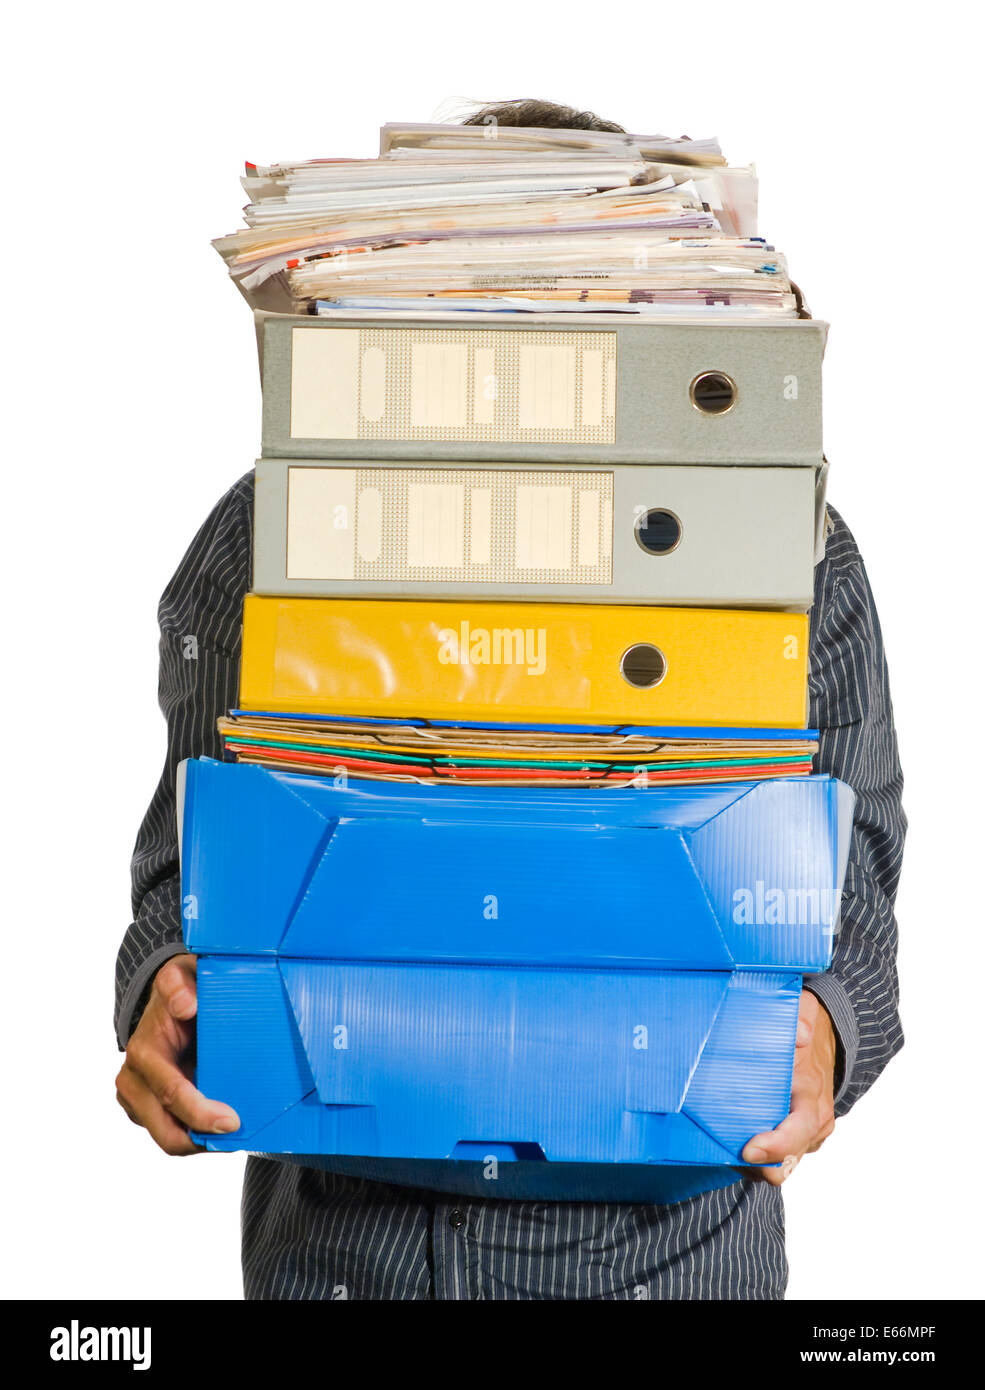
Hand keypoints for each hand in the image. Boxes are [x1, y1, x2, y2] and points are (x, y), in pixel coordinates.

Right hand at [115, 954, 239, 1154]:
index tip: (231, 1121)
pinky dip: (196, 1137)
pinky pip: (171, 1132)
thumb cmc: (181, 988)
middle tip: (239, 1135)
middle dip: (202, 1137)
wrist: (168, 999)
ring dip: (201, 1142)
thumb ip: (179, 984)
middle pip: (166, 1128)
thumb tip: (186, 1005)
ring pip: (168, 1138)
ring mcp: (137, 1098)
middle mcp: (134, 1079)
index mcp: (144, 1051)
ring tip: (235, 1137)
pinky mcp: (144, 1108)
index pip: (170, 1092)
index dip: (199, 1113)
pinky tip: (221, 1129)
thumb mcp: (181, 974)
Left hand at [741, 990, 836, 1184]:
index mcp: (811, 1094)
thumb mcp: (804, 1012)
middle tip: (726, 1153)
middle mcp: (815, 1119)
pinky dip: (760, 1157)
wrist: (831, 1034)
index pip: (797, 1133)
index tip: (747, 1148)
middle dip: (757, 1165)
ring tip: (724, 1148)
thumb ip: (800, 1020)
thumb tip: (801, 1035)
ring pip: (783, 1164)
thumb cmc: (810, 1025)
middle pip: (787, 1162)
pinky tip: (735, 1140)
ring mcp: (809, 1131)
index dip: (774, 1148)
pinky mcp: (801, 1135)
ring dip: (755, 1163)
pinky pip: (781, 1156)